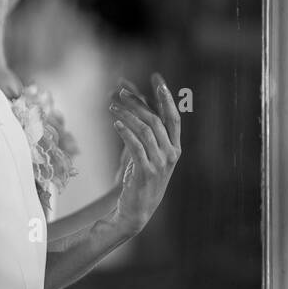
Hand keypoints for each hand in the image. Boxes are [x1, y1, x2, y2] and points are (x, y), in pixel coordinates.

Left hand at [109, 73, 181, 233]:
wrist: (136, 211)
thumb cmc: (139, 179)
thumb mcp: (147, 154)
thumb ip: (145, 131)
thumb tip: (136, 104)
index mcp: (175, 148)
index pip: (173, 116)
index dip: (166, 96)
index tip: (156, 77)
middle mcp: (171, 154)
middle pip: (157, 120)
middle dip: (139, 102)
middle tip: (121, 92)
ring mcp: (160, 163)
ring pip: (145, 131)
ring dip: (127, 116)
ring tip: (112, 107)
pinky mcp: (146, 171)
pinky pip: (136, 147)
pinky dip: (126, 133)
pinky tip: (115, 124)